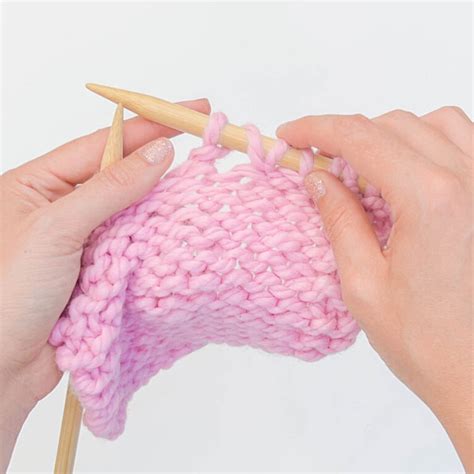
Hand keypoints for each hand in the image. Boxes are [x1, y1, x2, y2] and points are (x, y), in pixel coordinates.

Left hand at [0, 98, 209, 469]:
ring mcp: (85, 238)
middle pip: (122, 174)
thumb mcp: (57, 228)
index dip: (148, 127)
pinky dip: (157, 238)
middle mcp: (63, 207)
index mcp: (39, 184)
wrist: (2, 367)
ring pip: (134, 210)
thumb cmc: (6, 294)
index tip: (189, 113)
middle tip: (204, 149)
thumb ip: (110, 188)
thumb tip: (159, 154)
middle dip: (161, 163)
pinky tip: (178, 230)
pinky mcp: (102, 267)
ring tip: (199, 189)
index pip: (103, 144)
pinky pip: (137, 243)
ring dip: (162, 203)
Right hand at [277, 107, 472, 469]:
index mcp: (430, 200)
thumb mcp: (363, 284)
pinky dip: (428, 143)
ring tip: (364, 167)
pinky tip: (408, 174)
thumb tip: (318, 179)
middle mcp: (468, 180)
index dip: (317, 130)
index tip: (290, 136)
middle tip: (318, 162)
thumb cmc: (428, 343)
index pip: (361, 139)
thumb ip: (339, 220)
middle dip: (347, 135)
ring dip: (390, 135)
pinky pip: (464, 143)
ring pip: (435, 123)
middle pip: (394, 125)